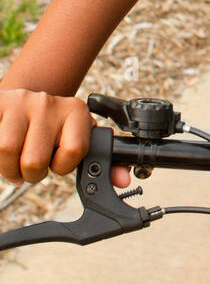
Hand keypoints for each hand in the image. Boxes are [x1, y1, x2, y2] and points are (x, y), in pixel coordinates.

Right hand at [0, 89, 129, 188]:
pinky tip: (2, 153)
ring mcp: (20, 102)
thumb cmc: (54, 130)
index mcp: (76, 111)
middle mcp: (48, 102)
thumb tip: (122, 181)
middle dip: (32, 174)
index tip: (57, 162)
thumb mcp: (79, 139)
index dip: (62, 166)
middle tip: (33, 166)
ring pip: (8, 151)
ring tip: (16, 162)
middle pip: (35, 160)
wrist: (24, 103)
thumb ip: (105, 163)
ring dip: (9, 168)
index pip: (74, 151)